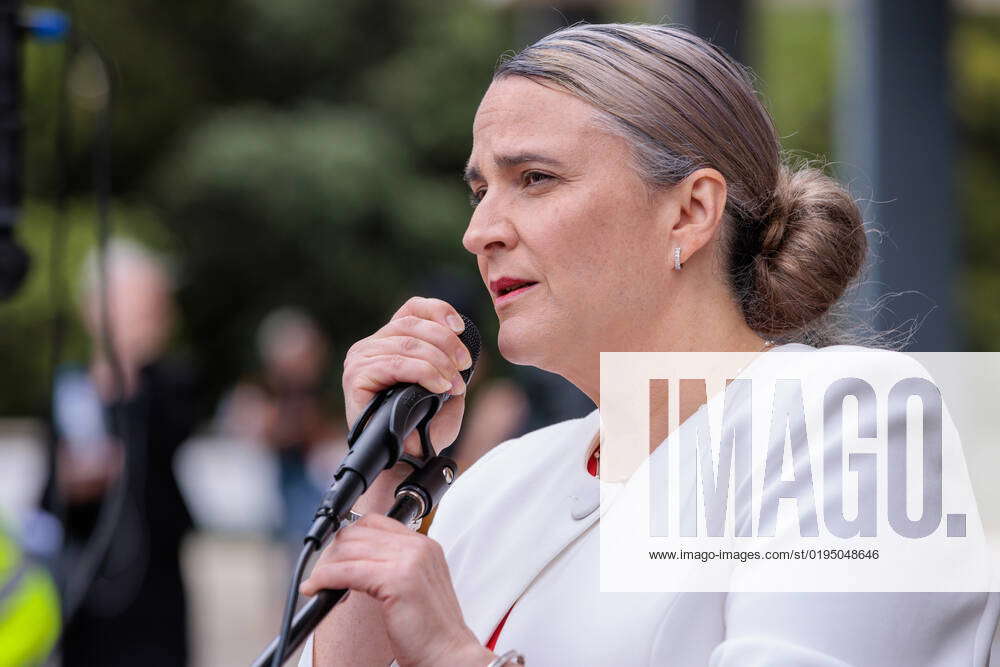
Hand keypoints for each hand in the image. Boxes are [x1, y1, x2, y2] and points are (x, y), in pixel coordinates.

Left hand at [300, 514, 493, 666]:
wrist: (448, 655)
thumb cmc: (430, 630)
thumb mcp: (415, 586)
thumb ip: (394, 566)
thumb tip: (356, 562)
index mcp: (425, 545)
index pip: (375, 523)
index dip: (348, 537)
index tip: (334, 556)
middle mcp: (418, 546)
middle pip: (358, 534)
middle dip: (332, 553)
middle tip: (322, 574)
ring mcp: (410, 560)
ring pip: (349, 550)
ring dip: (325, 566)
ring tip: (317, 584)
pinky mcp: (397, 579)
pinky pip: (346, 571)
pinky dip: (325, 578)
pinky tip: (316, 588)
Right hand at [342, 297, 472, 456]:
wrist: (406, 458)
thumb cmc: (423, 426)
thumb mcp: (442, 384)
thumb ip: (447, 359)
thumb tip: (459, 342)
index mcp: (388, 341)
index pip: (412, 308)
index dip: (438, 310)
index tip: (460, 327)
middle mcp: (369, 346)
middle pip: (413, 325)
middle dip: (447, 343)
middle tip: (464, 367)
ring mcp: (360, 360)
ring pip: (408, 345)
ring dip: (439, 363)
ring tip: (453, 385)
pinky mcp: (357, 377)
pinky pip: (397, 364)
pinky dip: (425, 373)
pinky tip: (439, 387)